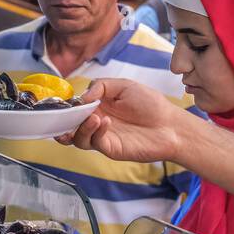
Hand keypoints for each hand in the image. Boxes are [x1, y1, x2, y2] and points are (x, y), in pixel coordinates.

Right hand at [55, 78, 187, 162]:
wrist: (170, 126)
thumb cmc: (151, 104)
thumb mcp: (124, 85)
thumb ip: (100, 86)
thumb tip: (83, 97)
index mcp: (98, 105)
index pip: (74, 107)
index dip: (67, 106)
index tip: (66, 102)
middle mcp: (96, 121)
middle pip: (70, 125)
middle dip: (63, 121)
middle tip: (66, 116)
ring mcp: (102, 136)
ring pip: (77, 137)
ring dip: (79, 127)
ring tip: (93, 118)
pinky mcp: (109, 148)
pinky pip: (93, 142)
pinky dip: (95, 131)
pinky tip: (105, 122)